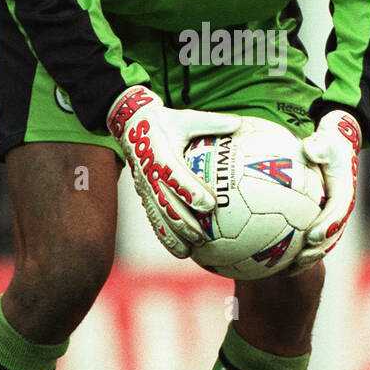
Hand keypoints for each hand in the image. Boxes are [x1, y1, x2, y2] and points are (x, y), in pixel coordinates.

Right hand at [107, 86, 240, 258]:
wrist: (130, 124)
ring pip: (157, 216)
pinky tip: (179, 250)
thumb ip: (211, 122)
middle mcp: (149, 174)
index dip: (190, 191)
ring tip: (189, 251)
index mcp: (160, 154)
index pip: (175, 176)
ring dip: (172, 235)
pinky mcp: (143, 195)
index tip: (210, 204)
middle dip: (183, 223)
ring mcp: (144, 187)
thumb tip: (239, 122)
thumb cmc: (164, 121)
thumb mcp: (186, 117)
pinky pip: (153, 218)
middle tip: (202, 236)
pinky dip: (164, 236)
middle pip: (165, 203)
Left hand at [289, 110, 360, 273]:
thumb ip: (319, 146)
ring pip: (322, 243)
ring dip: (308, 259)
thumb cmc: (327, 144)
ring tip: (289, 271)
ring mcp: (332, 217)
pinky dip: (297, 252)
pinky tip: (277, 264)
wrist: (336, 149)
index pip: (338, 212)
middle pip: (331, 235)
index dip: (327, 226)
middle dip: (317, 251)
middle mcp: (340, 209)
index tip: (312, 236)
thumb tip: (310, 147)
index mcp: (343, 192)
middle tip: (300, 260)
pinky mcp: (321, 221)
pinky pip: (310, 239)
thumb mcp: (325, 141)